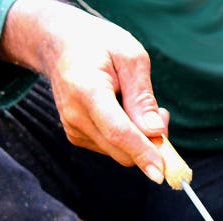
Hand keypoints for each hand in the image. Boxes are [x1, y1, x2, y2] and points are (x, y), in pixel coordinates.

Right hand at [0, 0, 167, 182]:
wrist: (60, 45)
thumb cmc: (99, 45)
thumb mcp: (130, 57)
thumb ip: (143, 97)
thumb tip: (155, 132)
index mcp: (87, 91)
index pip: (118, 132)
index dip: (142, 153)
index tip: (161, 173)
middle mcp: (75, 116)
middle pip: (121, 149)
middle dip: (150, 143)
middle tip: (163, 114)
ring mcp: (73, 129)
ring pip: (119, 152)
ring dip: (139, 138)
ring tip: (137, 103)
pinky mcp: (77, 137)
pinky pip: (112, 148)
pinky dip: (127, 138)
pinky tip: (124, 112)